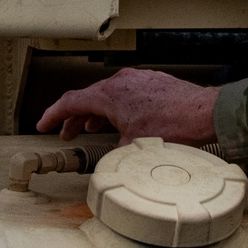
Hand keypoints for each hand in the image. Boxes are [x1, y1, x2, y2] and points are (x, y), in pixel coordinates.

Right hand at [35, 68, 219, 145]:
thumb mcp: (135, 147)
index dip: (53, 115)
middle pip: (87, 98)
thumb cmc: (175, 125)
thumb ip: (113, 154)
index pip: (70, 102)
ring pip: (107, 95)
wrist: (204, 112)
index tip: (43, 125)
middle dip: (74, 117)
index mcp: (110, 95)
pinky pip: (125, 93)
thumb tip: (106, 167)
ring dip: (95, 112)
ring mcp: (137, 79)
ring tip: (90, 127)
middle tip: (66, 132)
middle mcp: (121, 82)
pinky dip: (115, 106)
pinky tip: (121, 120)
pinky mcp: (152, 82)